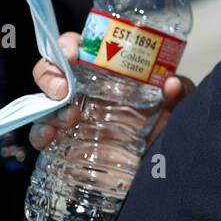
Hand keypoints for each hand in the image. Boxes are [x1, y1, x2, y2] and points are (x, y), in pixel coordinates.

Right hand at [29, 31, 193, 151]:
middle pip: (54, 70)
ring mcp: (73, 117)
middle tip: (63, 88)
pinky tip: (49, 137)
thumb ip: (181, 95)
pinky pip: (41, 134)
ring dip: (49, 105)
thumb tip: (172, 83)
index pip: (82, 49)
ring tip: (70, 117)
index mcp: (111, 76)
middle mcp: (87, 92)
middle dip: (50, 73)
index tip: (73, 53)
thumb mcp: (178, 112)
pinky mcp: (65, 144)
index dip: (69, 45)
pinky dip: (39, 133)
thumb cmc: (165, 135)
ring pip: (44, 101)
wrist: (158, 175)